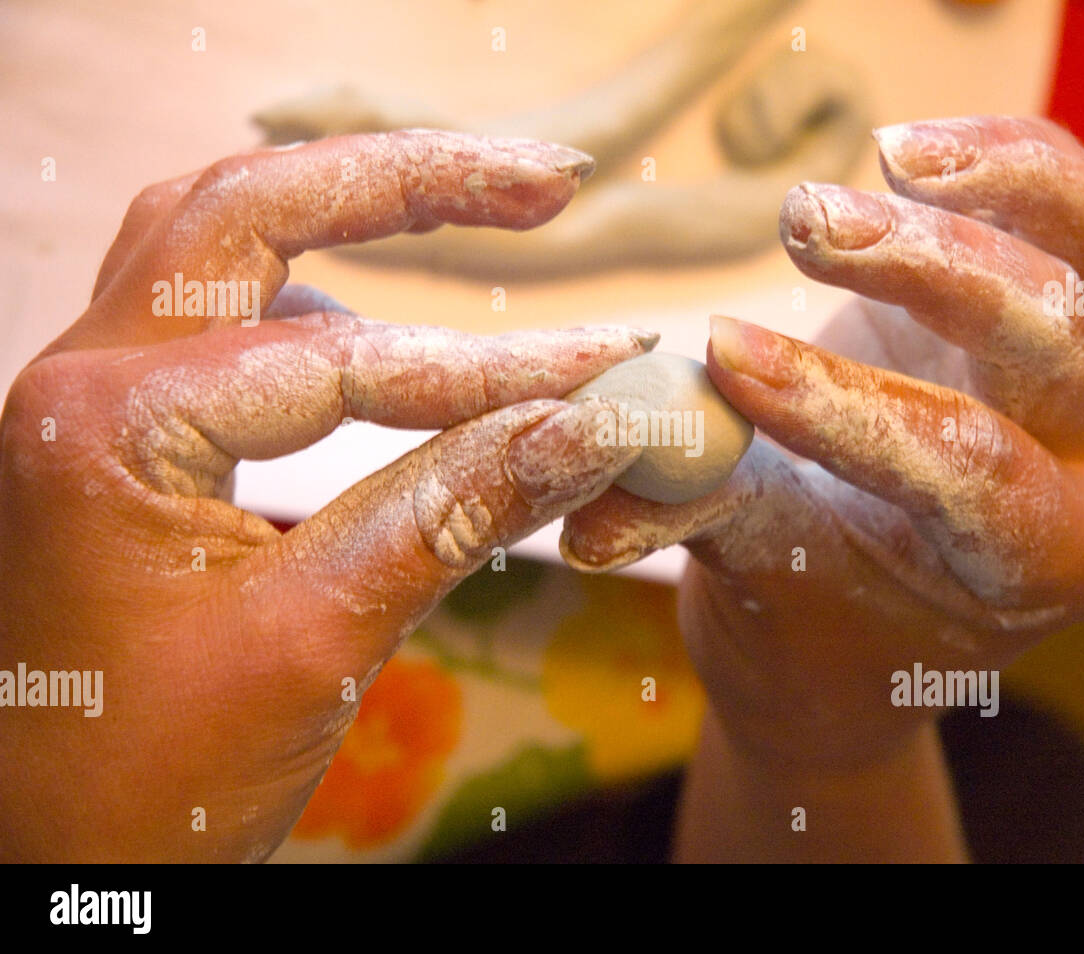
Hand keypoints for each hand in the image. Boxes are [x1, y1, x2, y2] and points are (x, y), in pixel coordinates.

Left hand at [0, 130, 653, 860]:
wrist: (43, 862)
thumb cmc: (144, 783)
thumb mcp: (314, 644)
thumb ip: (451, 514)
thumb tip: (588, 429)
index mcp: (113, 427)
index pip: (345, 363)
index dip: (497, 373)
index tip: (614, 366)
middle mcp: (84, 381)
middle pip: (254, 211)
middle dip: (408, 181)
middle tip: (544, 178)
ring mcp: (92, 404)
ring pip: (219, 245)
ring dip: (345, 209)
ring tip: (467, 195)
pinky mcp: (119, 441)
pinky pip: (208, 316)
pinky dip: (302, 288)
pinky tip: (371, 298)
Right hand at [563, 117, 1083, 773]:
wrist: (858, 621)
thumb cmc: (808, 620)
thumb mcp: (752, 580)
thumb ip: (690, 508)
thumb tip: (600, 447)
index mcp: (1035, 563)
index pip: (965, 468)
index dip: (843, 407)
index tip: (722, 354)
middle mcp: (1081, 466)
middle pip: (1045, 340)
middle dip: (925, 271)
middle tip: (803, 226)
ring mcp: (1069, 384)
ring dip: (990, 189)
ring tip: (886, 155)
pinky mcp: (1039, 316)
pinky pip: (1068, 216)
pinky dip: (1005, 162)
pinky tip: (909, 153)